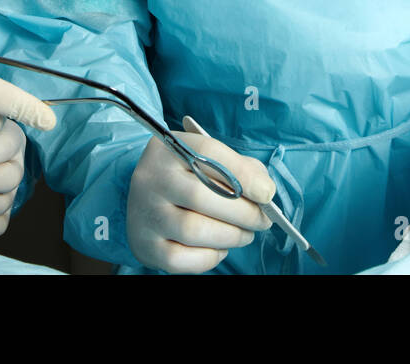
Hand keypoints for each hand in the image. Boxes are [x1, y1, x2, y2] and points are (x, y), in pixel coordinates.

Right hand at [126, 131, 274, 272]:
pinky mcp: (146, 246)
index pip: (208, 154)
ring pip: (193, 230)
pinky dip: (210, 257)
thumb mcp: (209, 160)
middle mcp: (151, 178)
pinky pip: (182, 259)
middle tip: (263, 220)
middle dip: (243, 213)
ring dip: (231, 236)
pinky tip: (220, 248)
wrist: (142, 200)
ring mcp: (145, 214)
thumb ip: (241, 168)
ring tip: (245, 234)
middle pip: (201, 196)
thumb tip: (264, 192)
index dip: (242, 174)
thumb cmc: (188, 178)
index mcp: (169, 149)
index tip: (266, 194)